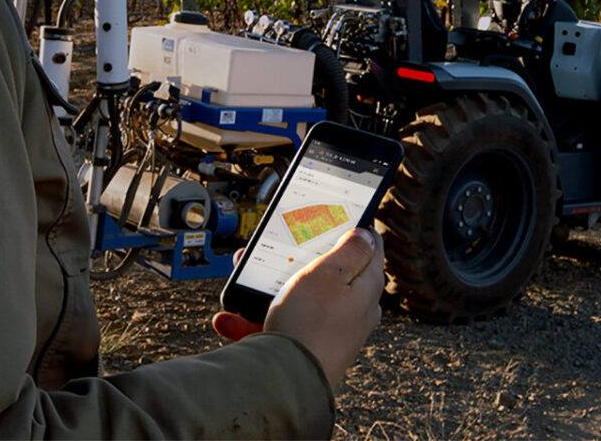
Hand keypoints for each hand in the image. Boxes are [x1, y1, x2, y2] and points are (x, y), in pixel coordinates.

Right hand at [213, 228, 383, 388]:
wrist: (287, 384)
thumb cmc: (311, 323)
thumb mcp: (330, 272)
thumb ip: (350, 250)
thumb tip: (367, 234)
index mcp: (365, 287)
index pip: (370, 248)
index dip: (355, 228)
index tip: (337, 216)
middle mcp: (353, 310)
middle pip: (329, 271)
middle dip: (300, 257)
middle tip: (281, 245)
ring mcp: (329, 330)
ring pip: (297, 297)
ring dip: (269, 286)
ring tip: (244, 276)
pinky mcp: (305, 348)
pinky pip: (278, 326)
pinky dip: (253, 319)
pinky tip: (229, 319)